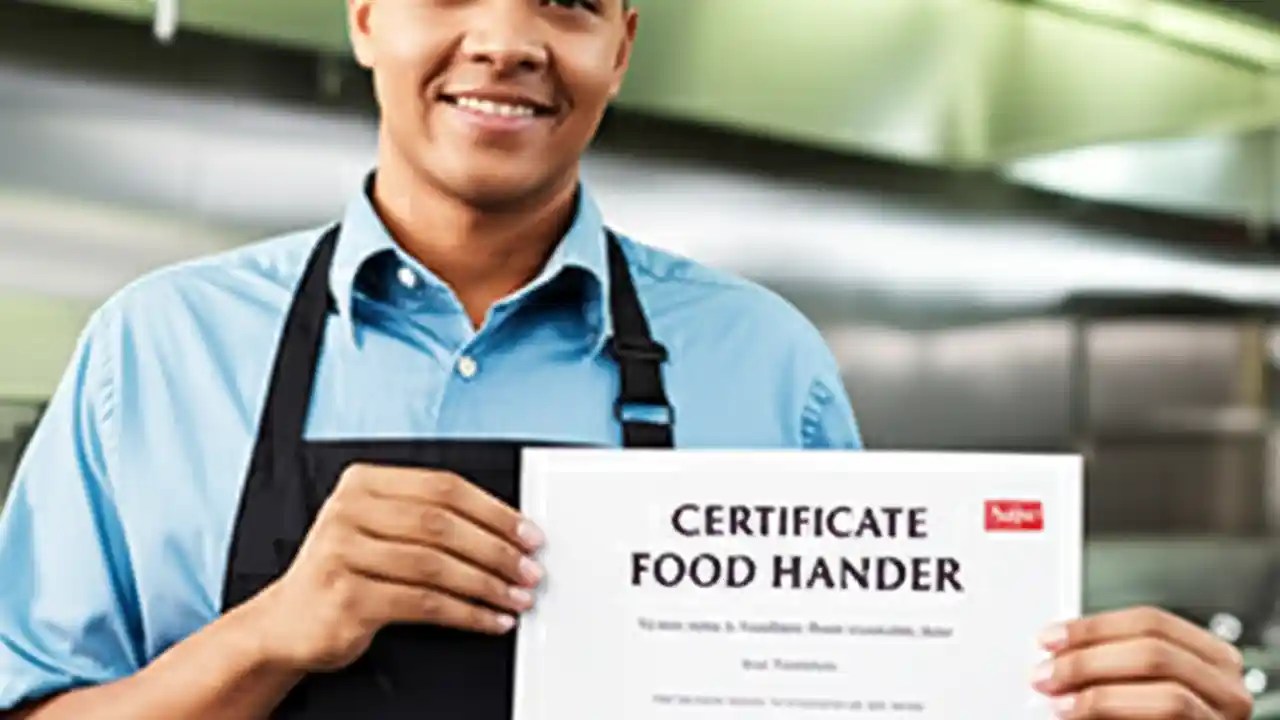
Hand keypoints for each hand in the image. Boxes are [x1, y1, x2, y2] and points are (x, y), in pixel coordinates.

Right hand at [245, 464, 544, 672]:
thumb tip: (506, 532)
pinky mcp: (346, 597)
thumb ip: (429, 520)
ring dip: (487, 585)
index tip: (527, 532)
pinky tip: (488, 619)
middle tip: (528, 568)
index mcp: (362, 483)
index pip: (443, 487)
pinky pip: (423, 603)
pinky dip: (466, 614)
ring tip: (515, 597)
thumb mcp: (378, 530)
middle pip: (442, 525)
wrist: (288, 622)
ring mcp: (342, 553)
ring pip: (436, 566)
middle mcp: (348, 511)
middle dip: (496, 549)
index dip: (494, 511)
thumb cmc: (346, 572)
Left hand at [1033, 606, 1252, 718]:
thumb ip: (1109, 663)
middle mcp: (1226, 687)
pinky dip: (1114, 713)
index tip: (1049, 638)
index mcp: (1209, 657)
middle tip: (1045, 674)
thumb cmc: (1143, 715)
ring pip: (1167, 694)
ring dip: (1100, 694)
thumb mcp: (1132, 684)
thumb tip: (1056, 651)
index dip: (1093, 627)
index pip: (1151, 621)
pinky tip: (1079, 716)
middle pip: (1155, 651)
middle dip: (1089, 660)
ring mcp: (1221, 719)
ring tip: (1058, 702)